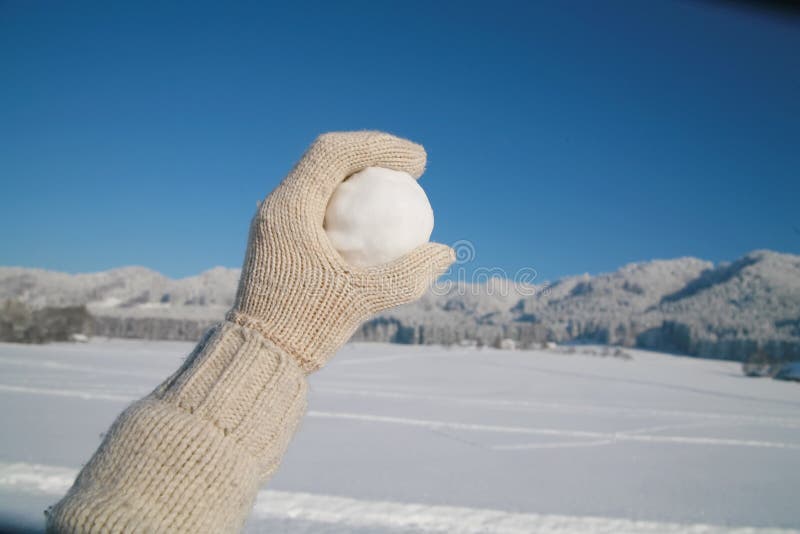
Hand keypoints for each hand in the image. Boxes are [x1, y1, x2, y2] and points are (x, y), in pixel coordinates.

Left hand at [227, 131, 454, 371]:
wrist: (259, 354)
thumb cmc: (305, 326)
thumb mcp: (362, 300)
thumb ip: (407, 275)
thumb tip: (446, 252)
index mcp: (288, 207)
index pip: (334, 152)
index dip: (380, 146)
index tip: (419, 163)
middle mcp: (277, 205)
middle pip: (328, 157)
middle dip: (374, 153)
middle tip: (414, 167)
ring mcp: (276, 220)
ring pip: (323, 177)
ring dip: (362, 173)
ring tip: (399, 184)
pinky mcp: (281, 237)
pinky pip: (320, 202)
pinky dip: (350, 200)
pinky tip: (376, 218)